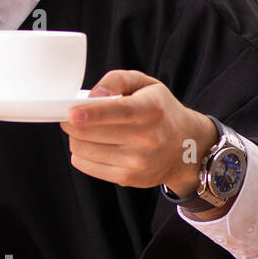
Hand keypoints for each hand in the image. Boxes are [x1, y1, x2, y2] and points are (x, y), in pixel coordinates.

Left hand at [59, 69, 217, 195]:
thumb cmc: (160, 111)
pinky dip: (80, 154)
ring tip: (83, 131)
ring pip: (84, 150)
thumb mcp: (145, 84)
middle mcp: (147, 138)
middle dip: (70, 123)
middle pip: (90, 133)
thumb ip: (117, 80)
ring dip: (74, 138)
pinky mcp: (128, 178)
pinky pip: (86, 166)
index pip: (119, 111)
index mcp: (151, 110)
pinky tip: (91, 146)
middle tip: (70, 118)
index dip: (92, 113)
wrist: (186, 147)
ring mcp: (137, 161)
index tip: (72, 114)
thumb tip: (93, 95)